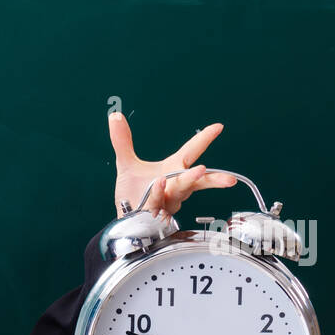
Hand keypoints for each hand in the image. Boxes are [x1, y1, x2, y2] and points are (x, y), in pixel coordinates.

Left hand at [108, 112, 236, 219]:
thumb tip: (115, 116)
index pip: (191, 151)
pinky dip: (158, 194)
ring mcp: (168, 201)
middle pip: (196, 179)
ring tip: (200, 171)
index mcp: (172, 169)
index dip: (204, 139)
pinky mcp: (159, 214)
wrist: (125, 218)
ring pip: (181, 191)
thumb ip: (122, 142)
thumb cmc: (133, 193)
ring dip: (189, 180)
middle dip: (211, 176)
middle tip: (220, 169)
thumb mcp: (126, 164)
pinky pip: (159, 203)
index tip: (218, 127)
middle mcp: (175, 185)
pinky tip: (158, 184)